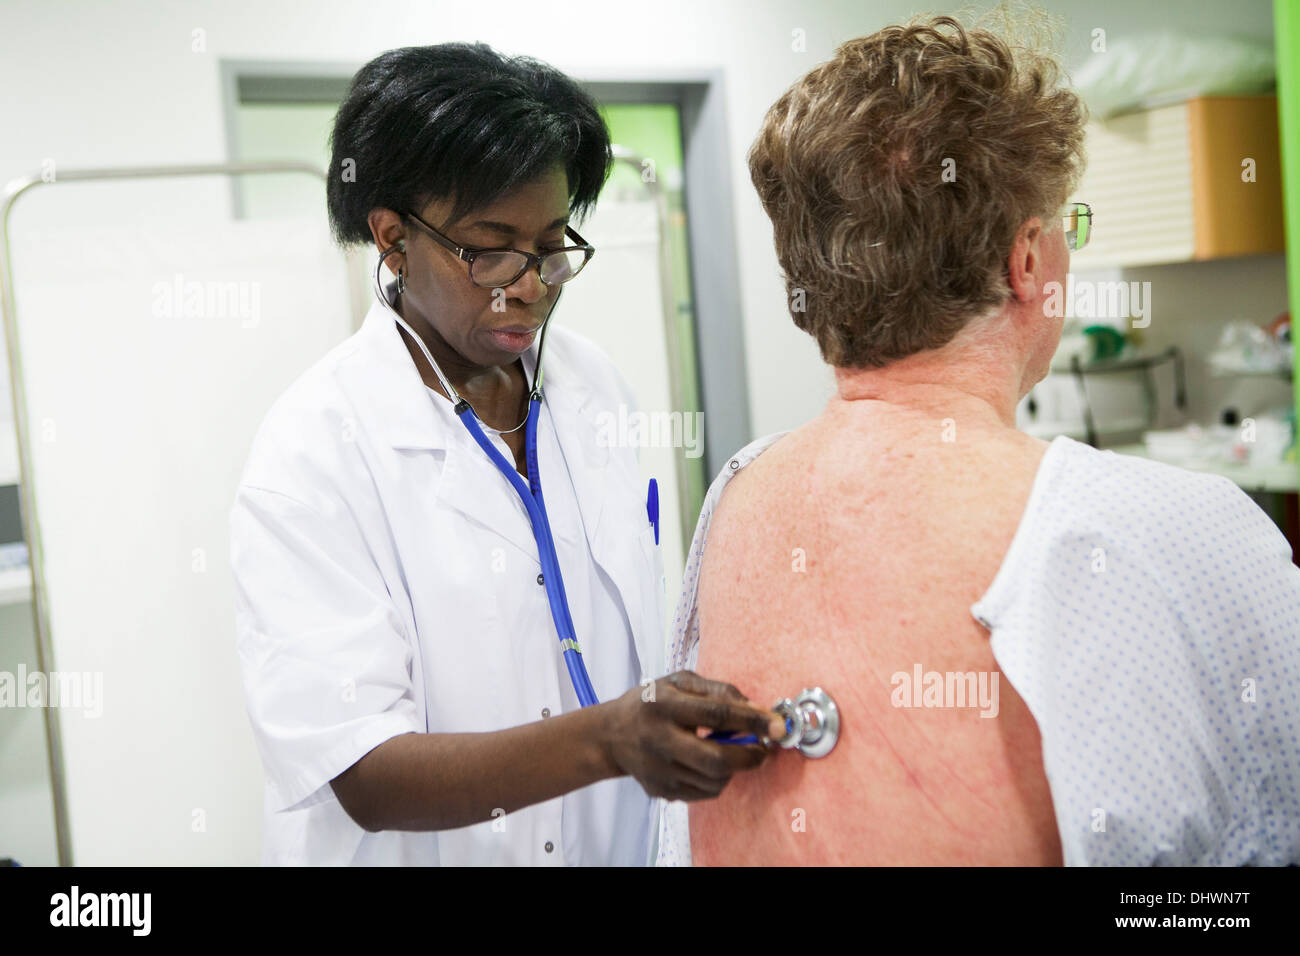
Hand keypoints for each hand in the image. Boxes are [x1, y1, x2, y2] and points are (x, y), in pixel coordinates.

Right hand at [598, 670, 784, 800]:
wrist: (612, 736)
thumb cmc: (652, 703)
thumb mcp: (679, 681)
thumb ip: (718, 690)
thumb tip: (756, 709)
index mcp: (664, 705)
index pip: (716, 713)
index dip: (752, 720)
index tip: (778, 725)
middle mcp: (659, 739)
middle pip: (716, 758)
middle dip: (749, 756)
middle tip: (763, 749)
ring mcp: (659, 770)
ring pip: (714, 779)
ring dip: (734, 768)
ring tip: (729, 752)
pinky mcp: (662, 791)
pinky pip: (705, 793)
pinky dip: (718, 780)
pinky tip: (709, 764)